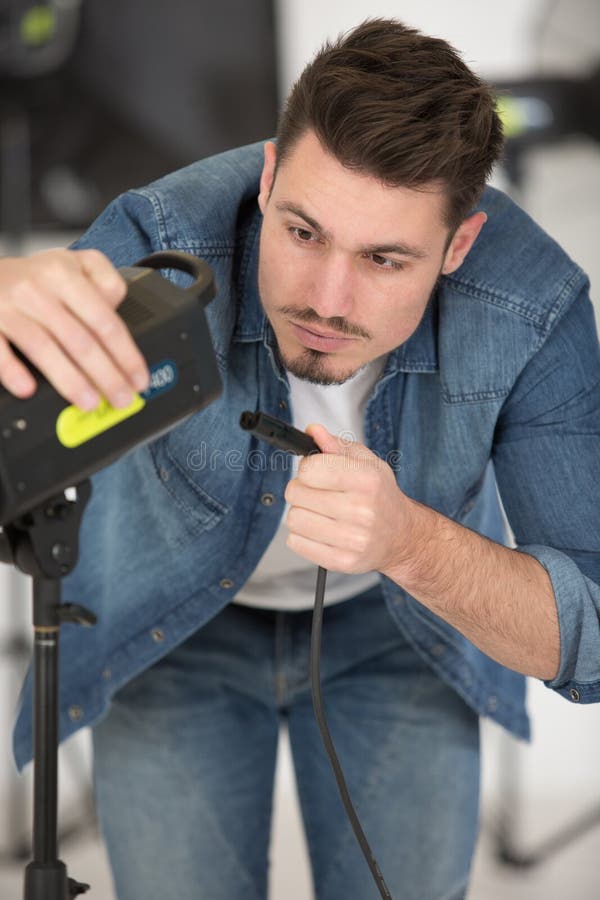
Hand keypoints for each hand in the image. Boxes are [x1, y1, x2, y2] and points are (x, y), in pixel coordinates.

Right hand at [0, 248, 149, 408]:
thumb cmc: (36, 277)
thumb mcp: (73, 264)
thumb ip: (104, 282)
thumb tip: (118, 311)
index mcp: (64, 275)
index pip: (104, 321)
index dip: (126, 354)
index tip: (138, 379)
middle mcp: (36, 289)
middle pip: (79, 339)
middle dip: (106, 375)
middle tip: (121, 399)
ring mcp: (7, 306)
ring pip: (44, 348)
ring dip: (70, 380)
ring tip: (88, 402)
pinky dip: (13, 371)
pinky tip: (29, 389)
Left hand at [284, 423, 412, 574]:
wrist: (402, 537)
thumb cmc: (380, 496)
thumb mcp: (367, 463)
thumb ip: (336, 445)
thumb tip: (313, 431)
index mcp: (367, 480)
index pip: (310, 469)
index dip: (308, 468)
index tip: (316, 472)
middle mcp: (361, 510)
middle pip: (296, 493)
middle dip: (301, 490)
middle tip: (316, 493)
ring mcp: (352, 539)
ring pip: (294, 519)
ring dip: (301, 513)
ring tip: (319, 513)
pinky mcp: (342, 561)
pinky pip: (296, 543)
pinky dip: (302, 535)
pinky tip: (320, 531)